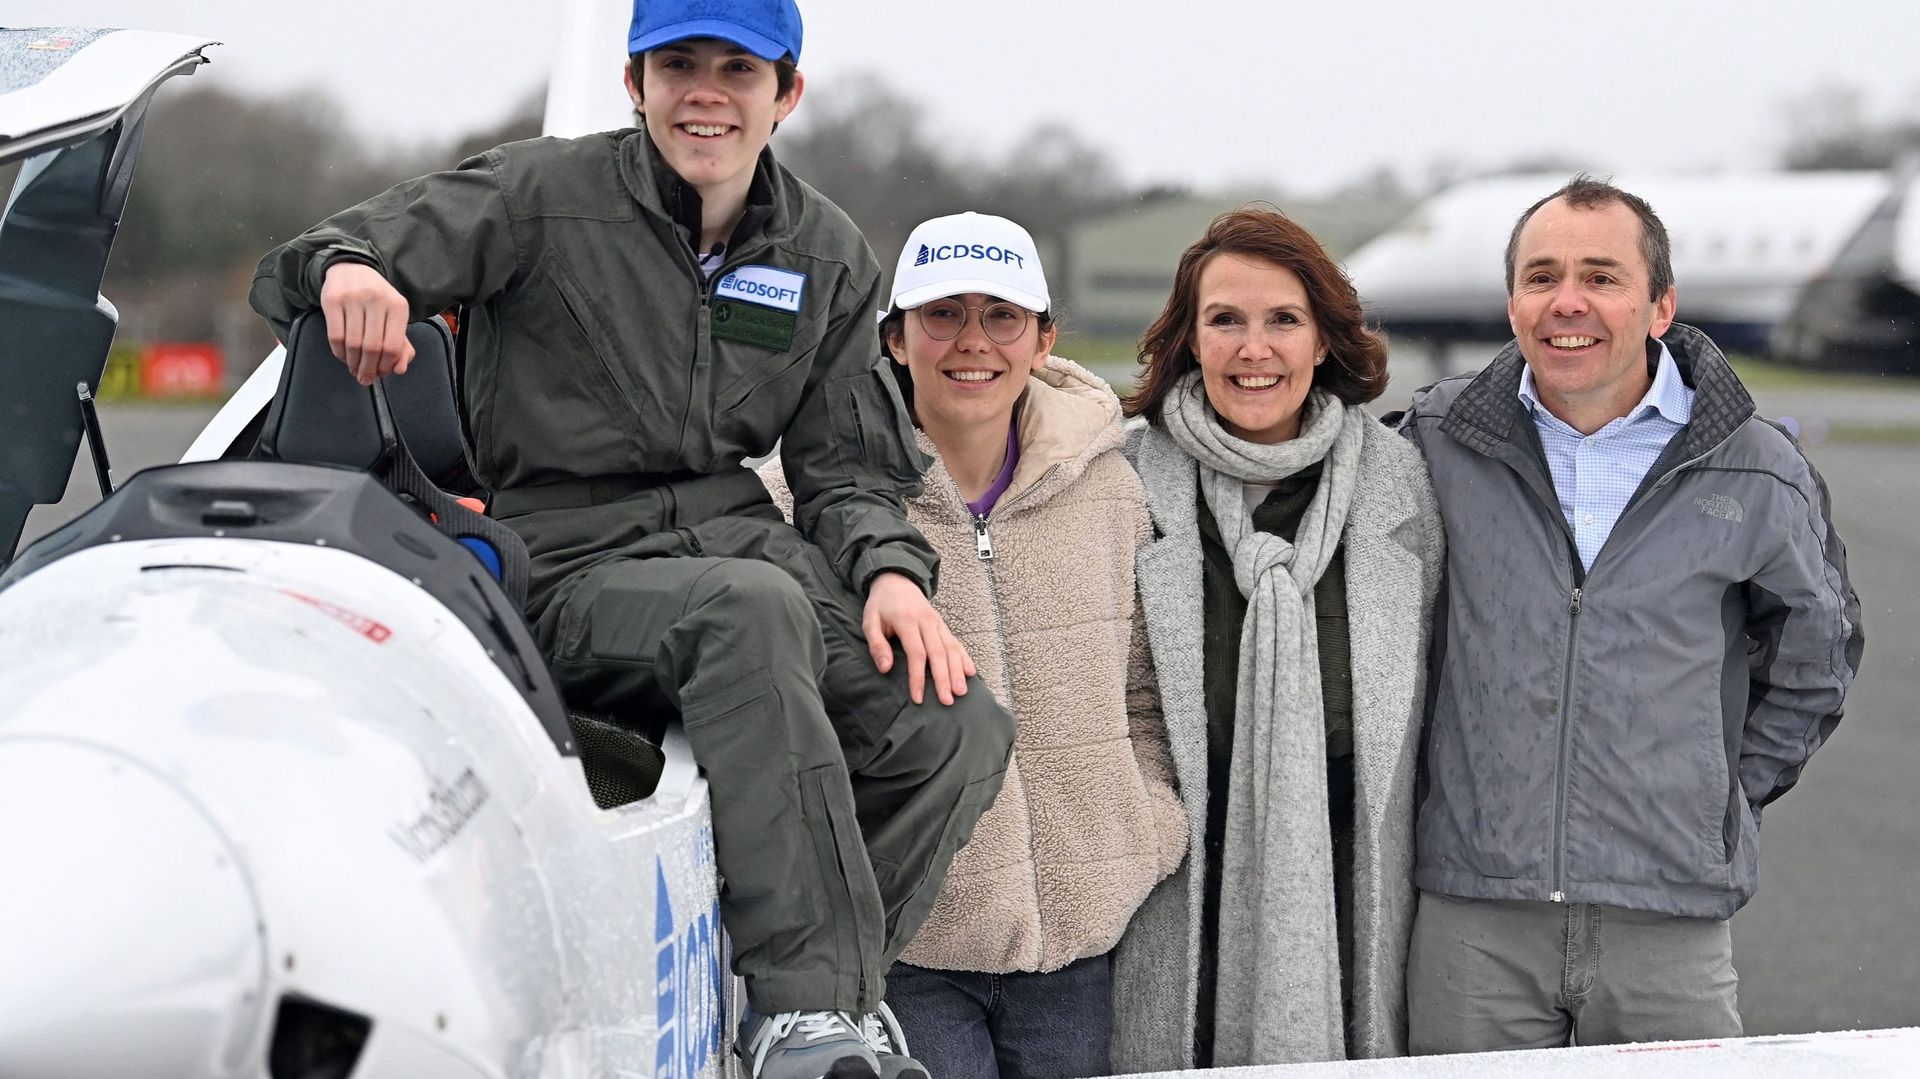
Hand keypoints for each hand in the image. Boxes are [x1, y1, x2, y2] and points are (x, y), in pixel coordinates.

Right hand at [320, 261, 414, 384]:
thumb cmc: (377, 301)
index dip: (386, 366)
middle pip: (372, 347)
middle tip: (365, 379)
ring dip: (353, 363)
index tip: (381, 374)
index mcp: (398, 306)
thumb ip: (402, 345)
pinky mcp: (332, 300)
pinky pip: (335, 336)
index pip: (393, 346)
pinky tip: (343, 356)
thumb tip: (400, 370)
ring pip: (353, 343)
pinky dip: (339, 352)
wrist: (352, 270)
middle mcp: (377, 300)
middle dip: (368, 369)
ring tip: (354, 369)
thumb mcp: (394, 318)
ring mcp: (353, 298)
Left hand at [862, 571, 975, 705]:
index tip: (918, 698)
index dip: (918, 677)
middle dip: (944, 678)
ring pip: (951, 648)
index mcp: (907, 621)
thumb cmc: (881, 605)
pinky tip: (971, 672)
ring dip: (957, 671)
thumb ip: (877, 645)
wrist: (897, 581)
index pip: (917, 653)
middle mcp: (927, 622)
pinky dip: (964, 657)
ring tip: (961, 691)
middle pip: (938, 653)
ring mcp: (938, 623)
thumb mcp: (870, 621)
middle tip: (948, 700)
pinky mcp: (943, 625)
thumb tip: (885, 668)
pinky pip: (956, 642)